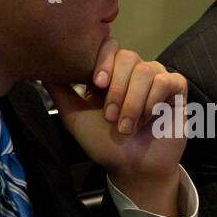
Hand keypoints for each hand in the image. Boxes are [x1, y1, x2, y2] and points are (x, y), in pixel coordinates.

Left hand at [44, 37, 188, 215]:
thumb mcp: (75, 118)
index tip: (97, 84)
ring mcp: (156, 78)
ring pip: (146, 71)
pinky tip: (149, 118)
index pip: (109, 47)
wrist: (132, 169)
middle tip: (111, 118)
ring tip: (128, 127)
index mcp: (111, 73)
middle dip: (118, 89)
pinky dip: (155, 101)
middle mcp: (134, 72)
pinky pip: (168, 80)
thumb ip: (60, 92)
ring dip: (134, 102)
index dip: (104, 60)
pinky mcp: (176, 89)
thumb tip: (40, 68)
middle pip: (128, 56)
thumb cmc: (104, 145)